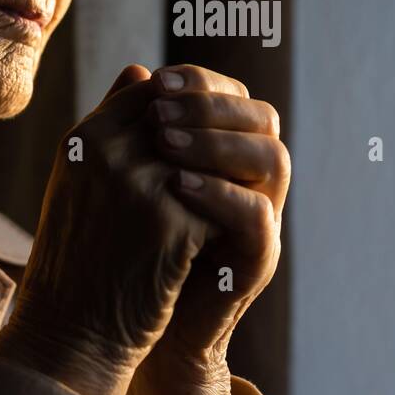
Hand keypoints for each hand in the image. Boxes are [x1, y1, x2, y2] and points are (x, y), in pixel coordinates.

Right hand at [0, 64, 212, 394]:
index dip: (188, 104)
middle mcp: (108, 153)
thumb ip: (111, 122)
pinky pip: (220, 201)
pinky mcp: (171, 225)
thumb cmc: (77, 256)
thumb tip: (144, 69)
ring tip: (231, 196)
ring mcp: (140, 186)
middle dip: (215, 135)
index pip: (152, 91)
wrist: (69, 333)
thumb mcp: (79, 178)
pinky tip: (220, 238)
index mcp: (85, 138)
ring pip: (210, 157)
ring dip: (225, 175)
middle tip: (234, 159)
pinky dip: (226, 216)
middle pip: (187, 117)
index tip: (207, 127)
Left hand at [119, 65, 287, 394]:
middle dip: (212, 107)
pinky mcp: (257, 259)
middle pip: (263, 118)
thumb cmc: (122, 243)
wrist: (121, 323)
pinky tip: (178, 185)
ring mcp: (261, 218)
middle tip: (161, 112)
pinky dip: (221, 194)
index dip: (200, 82)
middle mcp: (252, 180)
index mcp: (225, 152)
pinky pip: (258, 215)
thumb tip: (134, 71)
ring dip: (219, 143)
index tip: (156, 82)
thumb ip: (135, 127)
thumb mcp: (125, 176)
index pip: (233, 96)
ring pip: (273, 158)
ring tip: (166, 143)